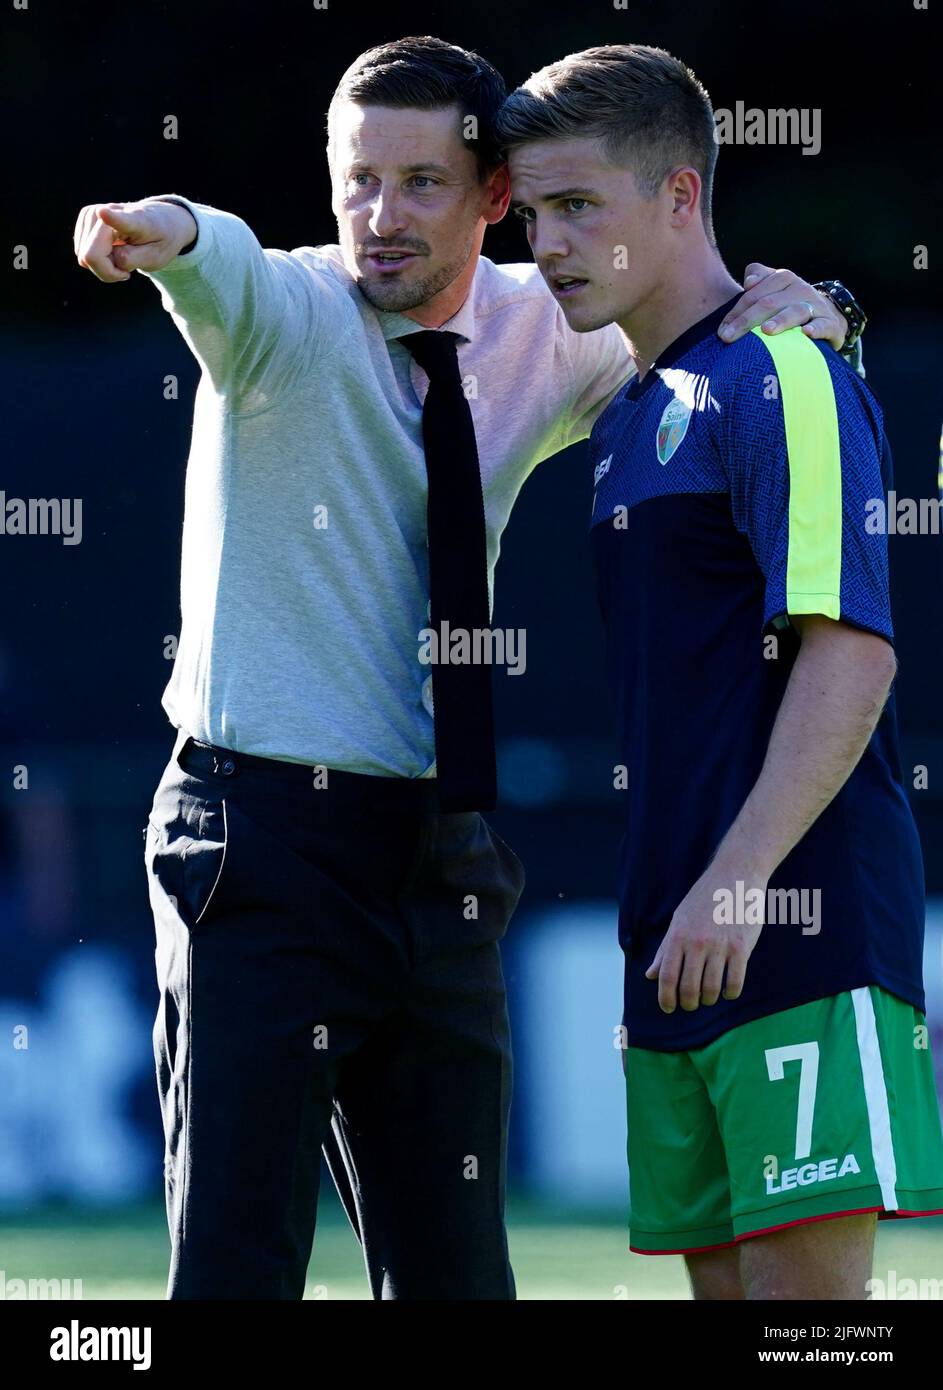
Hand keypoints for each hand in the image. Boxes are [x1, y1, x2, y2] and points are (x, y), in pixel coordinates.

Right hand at [73, 200, 196, 281]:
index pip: (119, 219)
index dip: (111, 218)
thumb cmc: (160, 240)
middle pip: (91, 255)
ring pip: (84, 257)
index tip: (103, 212)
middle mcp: (110, 211)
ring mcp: (93, 212)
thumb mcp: (157, 257)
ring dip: (104, 266)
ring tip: (123, 256)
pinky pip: (83, 254)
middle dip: (108, 271)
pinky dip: (98, 260)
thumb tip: (112, 256)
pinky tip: (113, 251)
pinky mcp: (86, 217)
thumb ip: (133, 259)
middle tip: (128, 271)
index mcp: (136, 220)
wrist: (161, 220)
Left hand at [645, 868, 765, 1012]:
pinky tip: (728, 992)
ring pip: (711, 989)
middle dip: (688, 1003)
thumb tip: (649, 975)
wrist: (735, 876)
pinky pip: (735, 982)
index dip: (665, 998)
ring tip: (708, 998)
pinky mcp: (742, 947)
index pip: (666, 977)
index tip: (668, 1008)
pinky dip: (730, 993)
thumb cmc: (704, 899)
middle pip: (688, 988)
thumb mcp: (679, 920)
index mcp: (678, 936)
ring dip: (709, 1000)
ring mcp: (720, 946)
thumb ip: (665, 949)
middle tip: (690, 1005)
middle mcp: (697, 943)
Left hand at [718, 264, 846, 351]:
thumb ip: (758, 278)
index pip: (754, 295)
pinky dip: (816, 329)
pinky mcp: (830, 323)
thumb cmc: (790, 304)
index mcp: (783, 278)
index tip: (722, 331)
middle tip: (729, 337)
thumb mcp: (773, 288)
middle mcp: (799, 289)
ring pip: (796, 312)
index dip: (736, 313)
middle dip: (747, 321)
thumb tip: (748, 282)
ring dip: (781, 321)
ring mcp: (815, 306)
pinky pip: (823, 326)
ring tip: (766, 331)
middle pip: (769, 303)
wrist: (827, 315)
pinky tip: (806, 334)